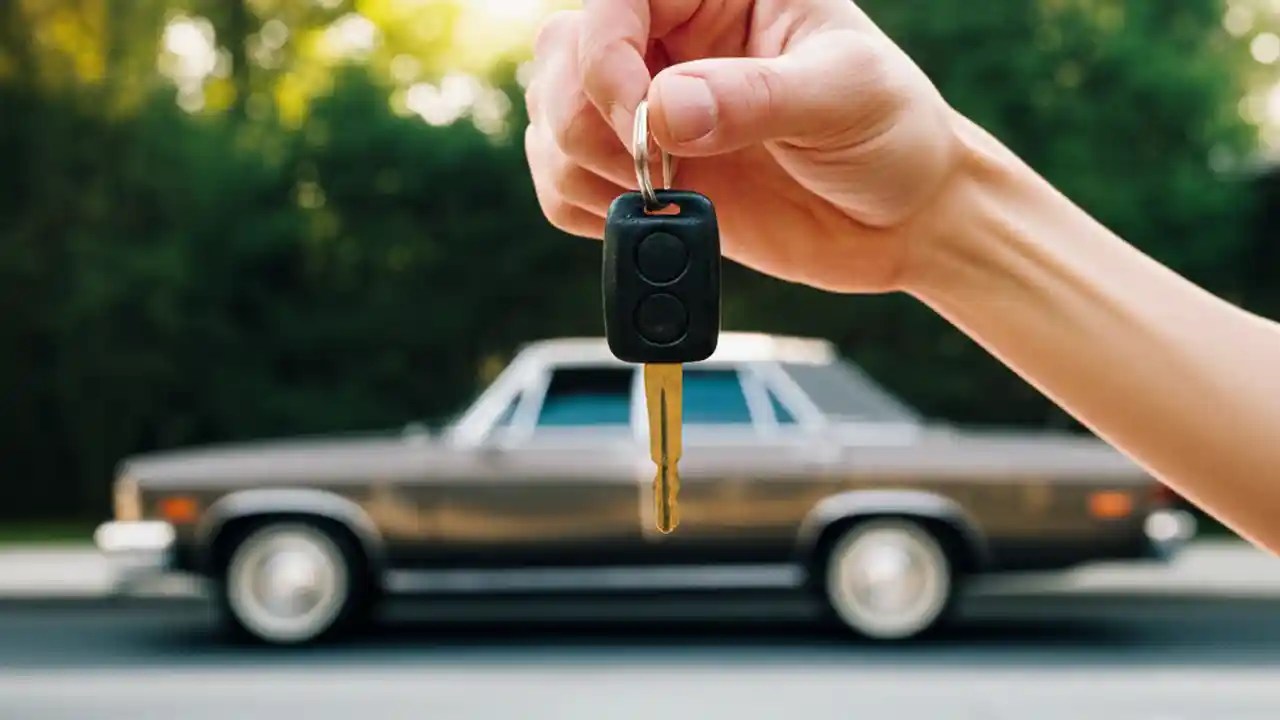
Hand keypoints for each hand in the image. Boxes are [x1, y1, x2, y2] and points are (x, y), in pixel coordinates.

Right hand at [524, 0, 966, 291]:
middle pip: (560, 59)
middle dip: (592, 122)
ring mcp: (647, 112)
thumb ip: (757, 97)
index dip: (606, 57)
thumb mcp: (844, 95)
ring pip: (550, 126)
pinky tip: (659, 215)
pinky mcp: (639, 177)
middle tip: (663, 167)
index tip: (646, 123)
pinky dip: (595, 213)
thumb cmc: (890, 130)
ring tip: (673, 191)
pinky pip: (564, 188)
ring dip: (592, 172)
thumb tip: (666, 112)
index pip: (614, 0)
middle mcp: (666, 44)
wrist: (903, 215)